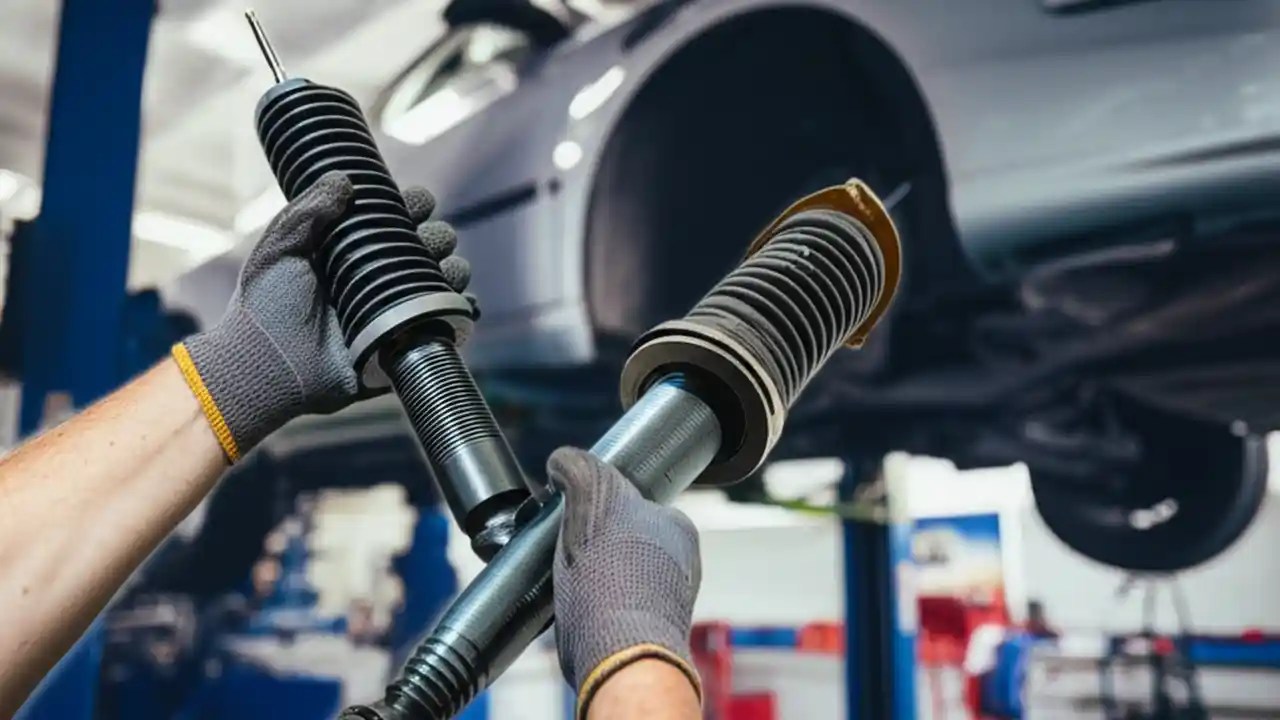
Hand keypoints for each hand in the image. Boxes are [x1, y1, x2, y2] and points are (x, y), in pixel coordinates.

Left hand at [173, 172, 471, 461]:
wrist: (268, 366)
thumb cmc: (265, 308)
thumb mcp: (279, 249)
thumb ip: (308, 211)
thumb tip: (344, 178)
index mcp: (349, 253)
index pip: (391, 222)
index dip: (410, 207)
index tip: (417, 202)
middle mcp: (375, 280)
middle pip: (423, 248)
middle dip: (436, 236)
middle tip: (429, 238)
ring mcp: (391, 313)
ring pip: (439, 283)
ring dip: (452, 268)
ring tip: (447, 267)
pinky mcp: (401, 345)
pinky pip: (441, 325)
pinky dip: (457, 311)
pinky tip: (460, 298)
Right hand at [548, 447, 702, 717]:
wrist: (622, 654)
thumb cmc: (609, 578)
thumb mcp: (590, 499)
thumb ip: (580, 470)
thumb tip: (563, 460)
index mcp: (675, 523)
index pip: (628, 501)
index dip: (593, 509)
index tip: (572, 521)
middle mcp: (680, 557)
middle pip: (625, 534)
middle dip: (598, 541)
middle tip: (569, 555)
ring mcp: (670, 594)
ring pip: (624, 568)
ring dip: (599, 573)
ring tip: (576, 587)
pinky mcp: (653, 628)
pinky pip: (622, 602)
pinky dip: (604, 603)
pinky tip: (586, 610)